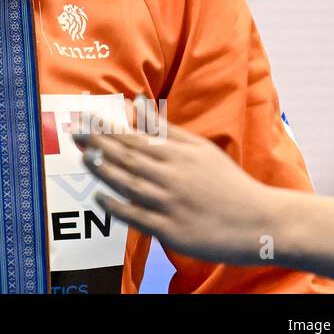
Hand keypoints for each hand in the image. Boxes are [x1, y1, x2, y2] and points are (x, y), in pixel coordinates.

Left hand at [73, 121, 282, 266]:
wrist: (260, 221)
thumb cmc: (227, 182)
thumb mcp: (200, 149)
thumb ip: (165, 129)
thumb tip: (136, 104)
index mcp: (178, 155)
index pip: (134, 137)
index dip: (106, 127)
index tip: (85, 117)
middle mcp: (172, 176)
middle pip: (127, 157)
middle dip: (98, 142)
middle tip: (73, 131)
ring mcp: (171, 204)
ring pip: (129, 183)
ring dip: (103, 169)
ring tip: (83, 156)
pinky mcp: (172, 230)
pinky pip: (137, 216)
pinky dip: (117, 206)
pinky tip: (99, 196)